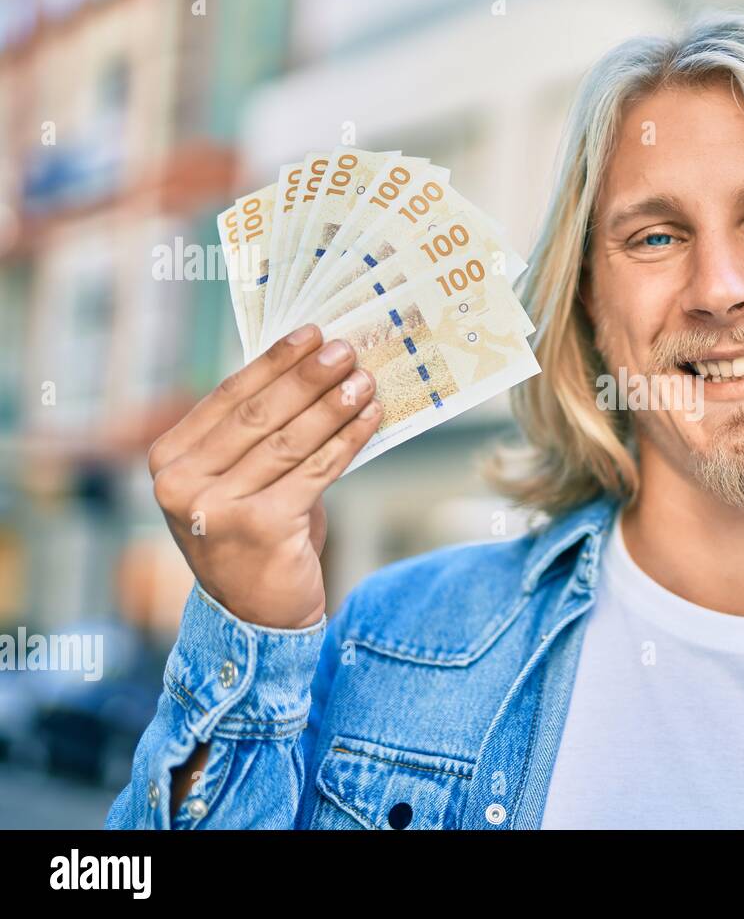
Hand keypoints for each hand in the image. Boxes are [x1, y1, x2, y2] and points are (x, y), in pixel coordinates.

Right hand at [147, 324, 381, 628]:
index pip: (228, 397)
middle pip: (259, 415)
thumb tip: (309, 367)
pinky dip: (347, 440)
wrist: (256, 615)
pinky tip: (370, 418)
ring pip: (290, 441)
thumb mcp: (240, 479)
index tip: (311, 333)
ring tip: (364, 379)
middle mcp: (181, 484)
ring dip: (334, 405)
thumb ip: (257, 433)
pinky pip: (315, 472)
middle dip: (308, 377)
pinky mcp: (260, 528)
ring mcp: (217, 508)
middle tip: (346, 349)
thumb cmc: (256, 535)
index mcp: (169, 460)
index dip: (274, 362)